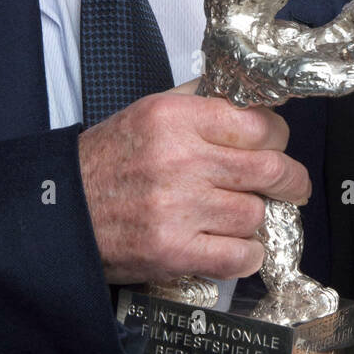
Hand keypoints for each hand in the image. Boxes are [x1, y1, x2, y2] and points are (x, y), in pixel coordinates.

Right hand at [78, 88, 311, 283]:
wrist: (62, 212)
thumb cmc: (107, 163)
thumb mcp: (150, 111)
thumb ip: (203, 101)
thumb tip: (255, 98)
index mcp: (175, 118)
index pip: (259, 124)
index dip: (277, 138)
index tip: (276, 146)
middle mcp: (180, 160)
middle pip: (270, 169)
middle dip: (290, 180)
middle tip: (292, 186)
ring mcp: (178, 208)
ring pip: (256, 214)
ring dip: (256, 218)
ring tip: (240, 215)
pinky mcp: (174, 252)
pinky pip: (240, 256)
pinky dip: (247, 254)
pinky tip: (237, 246)